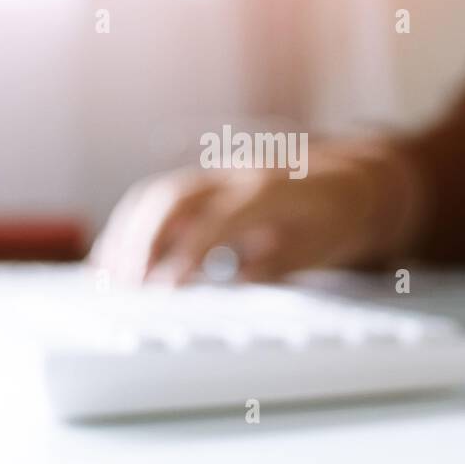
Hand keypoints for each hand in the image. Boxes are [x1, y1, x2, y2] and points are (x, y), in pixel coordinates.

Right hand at [90, 142, 419, 283]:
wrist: (357, 178)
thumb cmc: (339, 218)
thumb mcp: (315, 250)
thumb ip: (269, 266)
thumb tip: (224, 286)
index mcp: (270, 190)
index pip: (215, 221)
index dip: (185, 255)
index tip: (163, 290)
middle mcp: (238, 174)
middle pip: (173, 199)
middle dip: (142, 241)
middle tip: (127, 286)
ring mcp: (220, 173)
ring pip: (159, 194)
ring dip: (128, 232)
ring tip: (106, 274)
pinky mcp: (210, 181)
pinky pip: (163, 196)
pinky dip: (135, 224)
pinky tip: (116, 253)